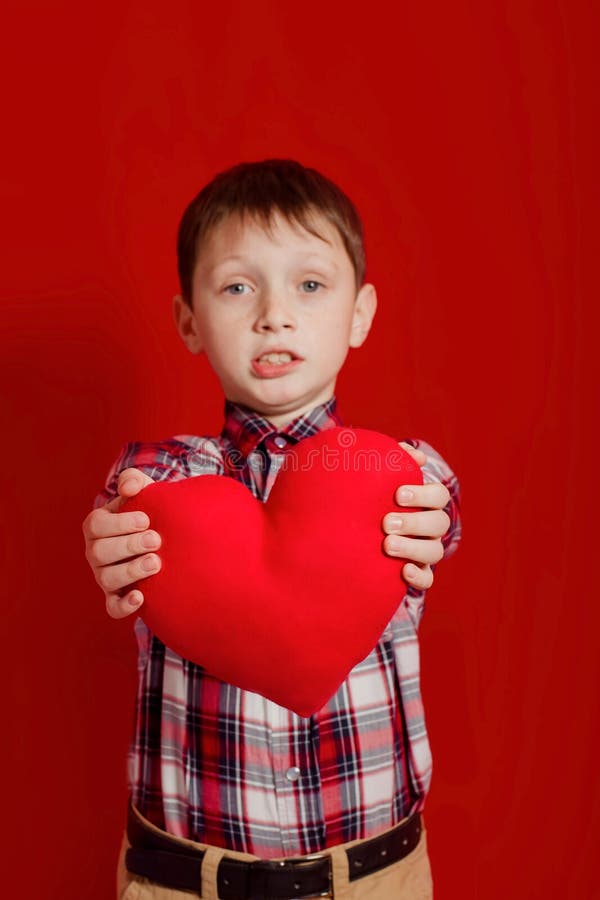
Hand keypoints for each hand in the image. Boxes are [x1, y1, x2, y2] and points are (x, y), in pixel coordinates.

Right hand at [82, 468, 160, 618]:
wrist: (169, 537)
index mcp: (97, 526)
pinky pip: (113, 608)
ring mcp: (104, 576)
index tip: (146, 519)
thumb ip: (134, 481)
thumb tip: (128, 489)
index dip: (119, 523)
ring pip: (106, 579)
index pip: (96, 525)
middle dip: (128, 545)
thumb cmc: (152, 512)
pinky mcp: (117, 597)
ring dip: (131, 571)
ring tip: (156, 562)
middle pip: (99, 553)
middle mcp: (95, 552)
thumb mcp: (144, 492)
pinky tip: (140, 597)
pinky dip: (124, 605)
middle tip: (156, 539)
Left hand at [382, 443, 450, 590]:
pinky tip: (403, 571)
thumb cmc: (369, 497)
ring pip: (435, 551)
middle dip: (414, 522)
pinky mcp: (417, 572)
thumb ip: (394, 459)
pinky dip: (419, 577)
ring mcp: (425, 550)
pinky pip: (427, 579)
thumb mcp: (377, 476)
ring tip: (387, 545)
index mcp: (426, 502)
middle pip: (439, 523)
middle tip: (386, 523)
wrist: (350, 532)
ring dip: (413, 547)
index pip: (439, 495)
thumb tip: (416, 456)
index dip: (423, 494)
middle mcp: (430, 526)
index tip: (398, 494)